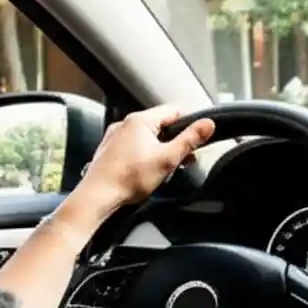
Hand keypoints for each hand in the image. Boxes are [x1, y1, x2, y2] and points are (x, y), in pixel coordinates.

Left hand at [79, 105, 215, 212]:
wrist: (98, 196)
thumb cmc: (129, 178)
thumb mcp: (168, 159)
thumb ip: (190, 140)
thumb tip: (208, 124)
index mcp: (141, 120)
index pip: (175, 110)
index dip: (191, 123)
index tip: (199, 138)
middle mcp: (126, 123)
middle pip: (162, 124)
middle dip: (176, 140)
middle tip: (184, 160)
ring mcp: (116, 136)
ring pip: (148, 136)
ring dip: (161, 149)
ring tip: (166, 168)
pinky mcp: (110, 150)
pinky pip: (134, 145)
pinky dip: (145, 154)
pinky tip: (147, 171)